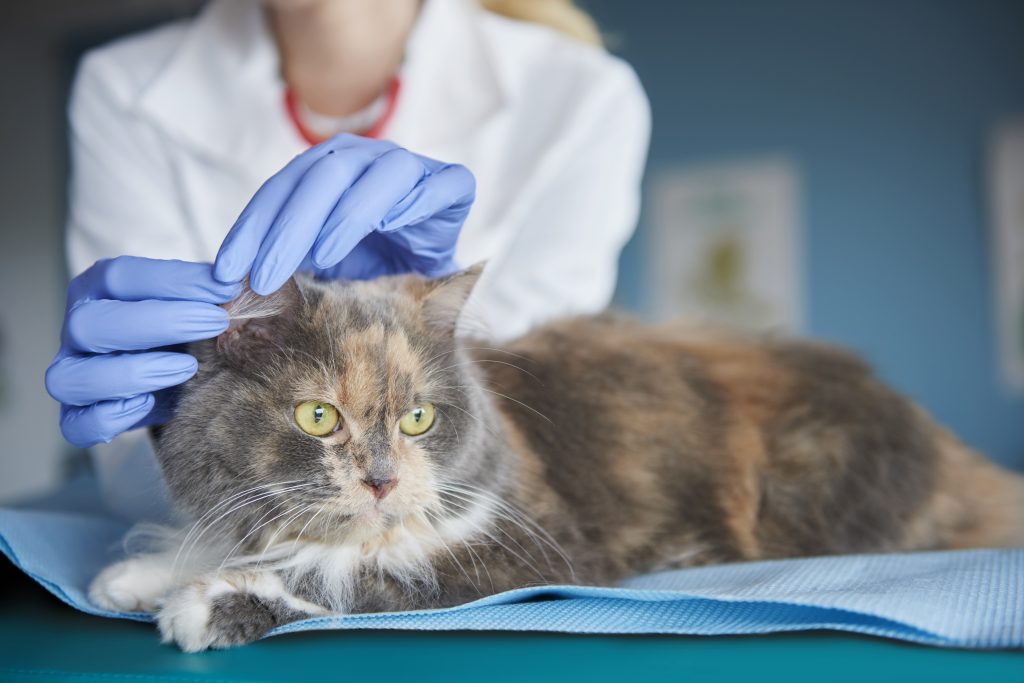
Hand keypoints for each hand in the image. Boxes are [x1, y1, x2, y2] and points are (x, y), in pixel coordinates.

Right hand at [45, 257, 239, 447]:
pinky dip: (109, 418)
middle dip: (159, 323)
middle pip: (90, 323)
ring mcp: (71, 373)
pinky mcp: (77, 415)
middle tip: (216, 323)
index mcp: (100, 288)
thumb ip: (210, 292)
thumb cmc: (187, 330)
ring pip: (71, 376)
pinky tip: (149, 405)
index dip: (174, 280)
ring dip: (133, 373)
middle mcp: (78, 327)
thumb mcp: (197, 304)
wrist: (179, 378)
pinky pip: (76, 424)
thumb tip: (236, 283)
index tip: (226, 288)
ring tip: (188, 368)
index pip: (121, 276)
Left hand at [212, 133, 475, 293]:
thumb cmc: (370, 268)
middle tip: (262, 276)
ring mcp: (412, 166)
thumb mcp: (316, 264)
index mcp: (329, 166)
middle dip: (286, 228)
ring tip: (316, 259)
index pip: (283, 187)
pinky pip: (429, 187)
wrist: (431, 280)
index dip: (252, 226)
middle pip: (322, 176)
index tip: (227, 269)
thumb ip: (281, 260)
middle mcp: (368, 156)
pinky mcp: (452, 184)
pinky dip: (407, 204)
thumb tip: (225, 280)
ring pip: (371, 175)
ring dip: (338, 218)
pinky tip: (386, 228)